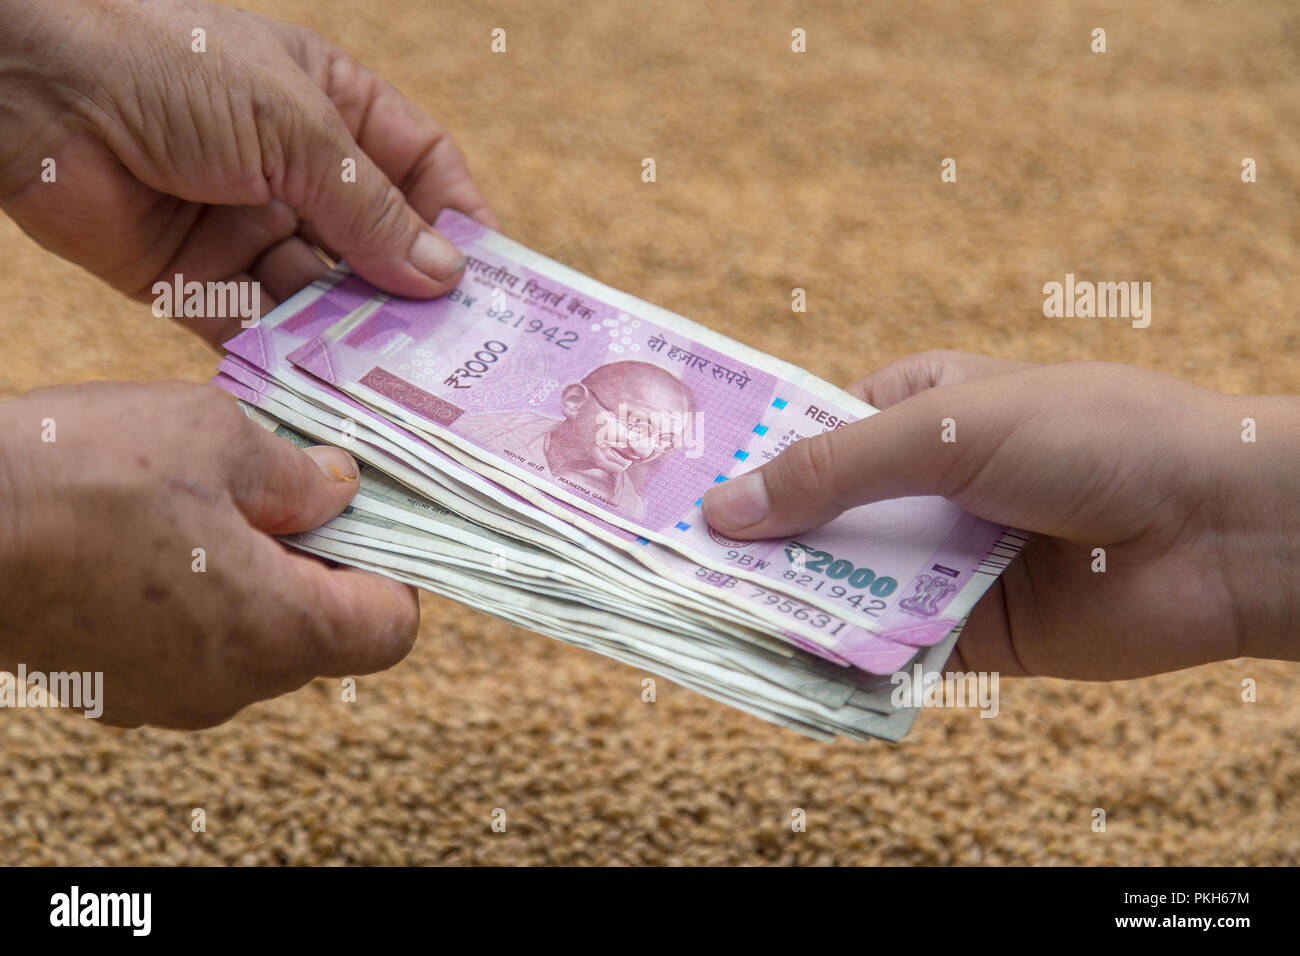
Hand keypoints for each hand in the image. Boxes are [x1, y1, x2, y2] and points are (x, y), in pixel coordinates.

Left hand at [0, 0, 493, 345]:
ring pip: (327, 293)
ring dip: (362, 333)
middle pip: (377, 241)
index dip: (456, 217)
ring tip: (408, 379)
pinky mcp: (199, 280)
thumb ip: (369, 207)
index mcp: (330, 108)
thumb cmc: (172, 66)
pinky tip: (336, 387)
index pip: (418, 167)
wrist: (31, 87)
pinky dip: (297, 357)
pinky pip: (263, 328)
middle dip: (414, 291)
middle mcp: (296, 171)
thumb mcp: (294, 127)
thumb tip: (444, 275)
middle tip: (459, 348)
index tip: (490, 276)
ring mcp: (248, 226)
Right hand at [0, 381, 418, 728]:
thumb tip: (343, 487)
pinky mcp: (117, 686)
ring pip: (256, 637)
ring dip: (257, 572)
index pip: (390, 626)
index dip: (395, 565)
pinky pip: (193, 643)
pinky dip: (199, 594)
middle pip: (324, 632)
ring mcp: (168, 694)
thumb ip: (299, 471)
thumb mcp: (216, 438)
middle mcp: (232, 684)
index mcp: (277, 632)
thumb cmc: (80, 477)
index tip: (368, 514)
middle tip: (289, 487)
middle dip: (321, 559)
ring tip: (213, 500)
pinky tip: (159, 533)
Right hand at [703, 351, 1299, 679]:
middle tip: (664, 563)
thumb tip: (724, 510)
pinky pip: (886, 648)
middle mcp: (923, 487)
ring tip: (701, 615)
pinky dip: (841, 657)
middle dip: (754, 541)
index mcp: (917, 410)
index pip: (807, 434)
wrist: (1219, 529)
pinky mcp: (967, 635)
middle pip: (815, 517)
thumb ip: (834, 469)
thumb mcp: (947, 428)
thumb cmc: (1091, 436)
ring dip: (787, 601)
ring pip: (843, 585)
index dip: (743, 460)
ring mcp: (942, 561)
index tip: (669, 487)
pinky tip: (781, 664)